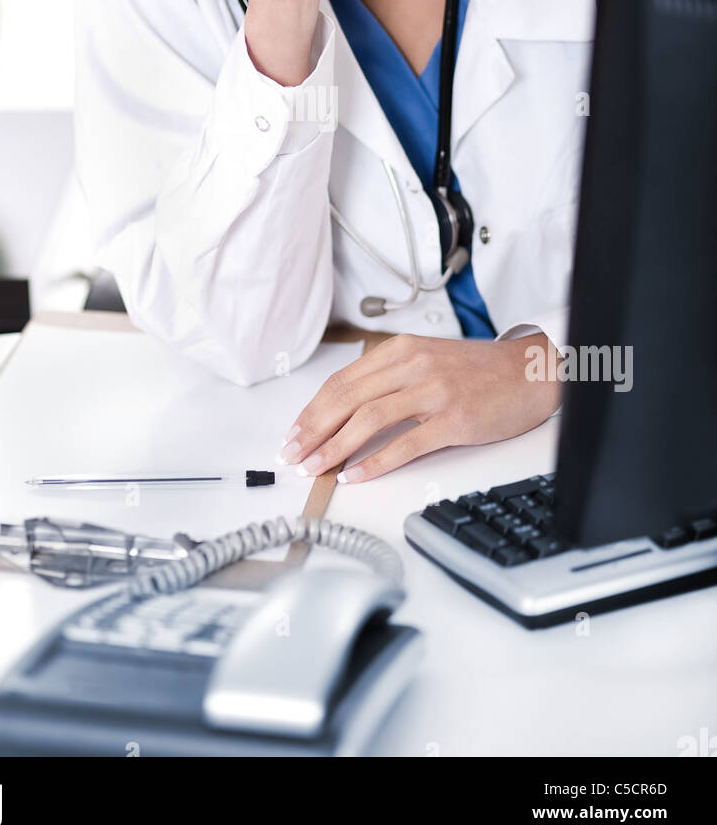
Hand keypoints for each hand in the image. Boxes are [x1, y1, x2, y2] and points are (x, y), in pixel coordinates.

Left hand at [277, 332, 562, 482]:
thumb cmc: (480, 371)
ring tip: (315, 467)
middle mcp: (413, 365)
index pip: (343, 381)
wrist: (531, 372)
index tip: (294, 432)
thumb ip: (391, 377)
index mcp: (401, 349)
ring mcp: (434, 391)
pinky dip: (375, 462)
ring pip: (369, 419)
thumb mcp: (428, 359)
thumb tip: (346, 409)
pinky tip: (356, 474)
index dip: (313, 410)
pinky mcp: (454, 418)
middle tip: (293, 454)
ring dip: (335, 446)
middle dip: (313, 430)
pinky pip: (405, 443)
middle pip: (347, 398)